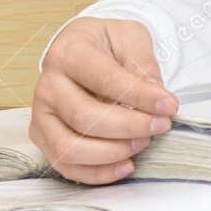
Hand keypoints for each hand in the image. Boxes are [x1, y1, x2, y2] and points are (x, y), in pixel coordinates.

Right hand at [30, 17, 178, 184]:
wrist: (82, 49)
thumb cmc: (107, 44)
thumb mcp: (130, 38)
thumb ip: (143, 65)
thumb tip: (156, 99)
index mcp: (68, 53)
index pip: (104, 80)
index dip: (140, 96)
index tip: (170, 106)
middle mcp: (47, 86)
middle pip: (85, 117)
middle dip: (129, 127)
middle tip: (160, 126)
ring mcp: (41, 115)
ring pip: (70, 148)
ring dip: (112, 153)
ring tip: (143, 143)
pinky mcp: (43, 138)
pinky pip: (66, 166)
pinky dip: (97, 173)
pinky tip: (127, 165)